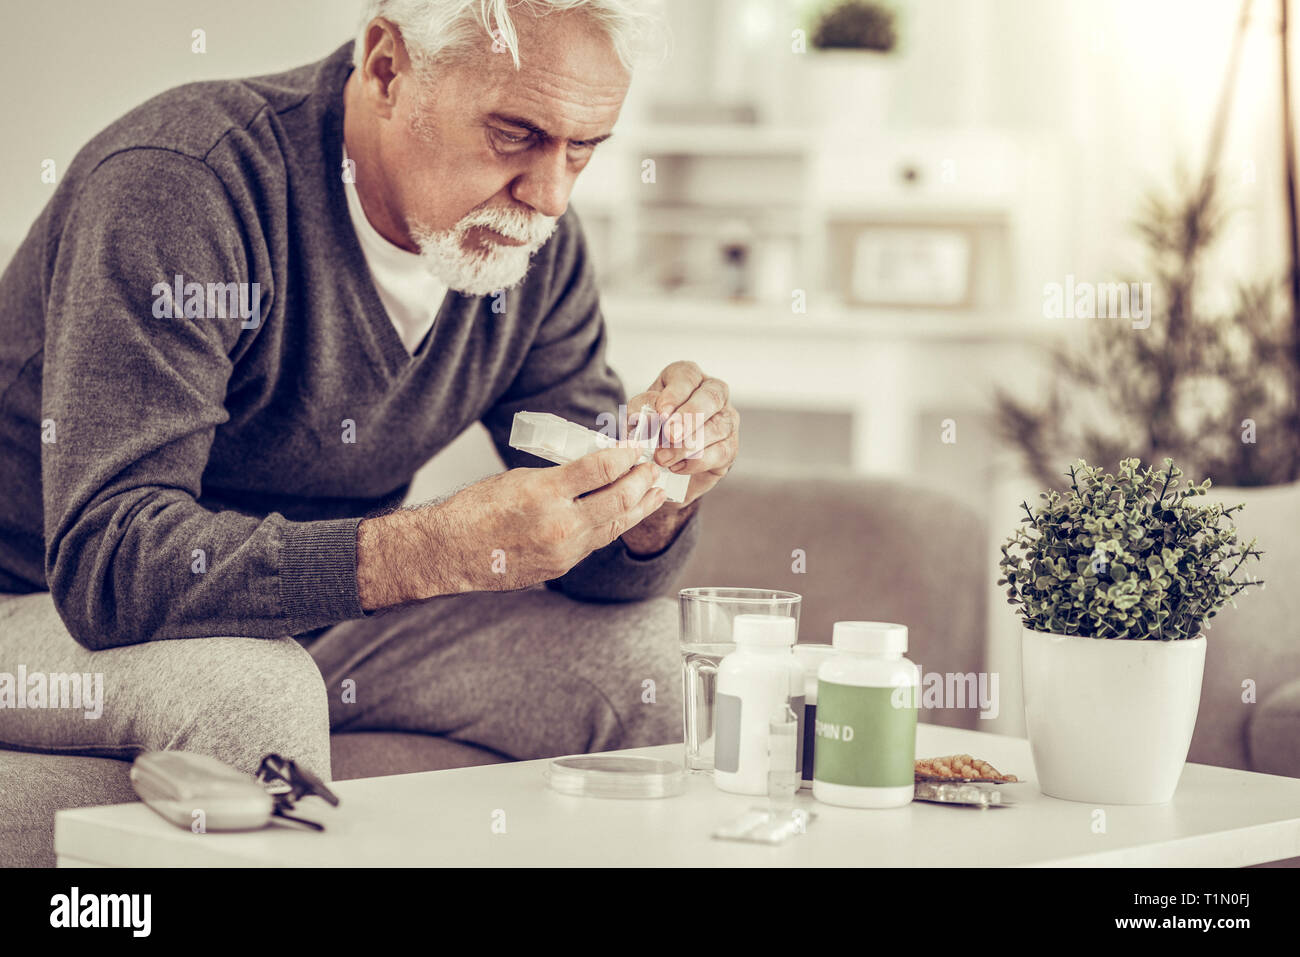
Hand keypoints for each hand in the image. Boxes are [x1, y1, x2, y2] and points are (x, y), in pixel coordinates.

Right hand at [420, 445, 665, 595]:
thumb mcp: (520, 478)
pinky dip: (616, 524)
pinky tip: (627, 513)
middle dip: (642, 479)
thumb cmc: (478, 508)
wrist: (452, 551)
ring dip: (640, 505)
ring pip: (616, 525)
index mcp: (544, 493)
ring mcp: (563, 550)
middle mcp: (558, 524)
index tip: (635, 446)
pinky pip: (597, 541)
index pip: (600, 468)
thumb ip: (561, 475)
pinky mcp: (562, 567)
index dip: (625, 454)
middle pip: (618, 498)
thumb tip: (597, 467)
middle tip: (652, 466)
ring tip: (656, 490)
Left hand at [626, 361, 739, 509]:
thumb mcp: (640, 414)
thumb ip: (642, 411)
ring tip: (664, 458)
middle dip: (690, 417)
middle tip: (670, 434)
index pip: (687, 377)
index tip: (662, 412)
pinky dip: (696, 462)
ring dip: (688, 445)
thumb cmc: (654, 427)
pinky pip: (720, 452)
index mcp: (688, 378)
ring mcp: (726, 419)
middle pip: (711, 397)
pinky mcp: (730, 445)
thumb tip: (649, 416)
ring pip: (717, 427)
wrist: (665, 459)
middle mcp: (713, 393)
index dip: (675, 394)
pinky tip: (677, 466)